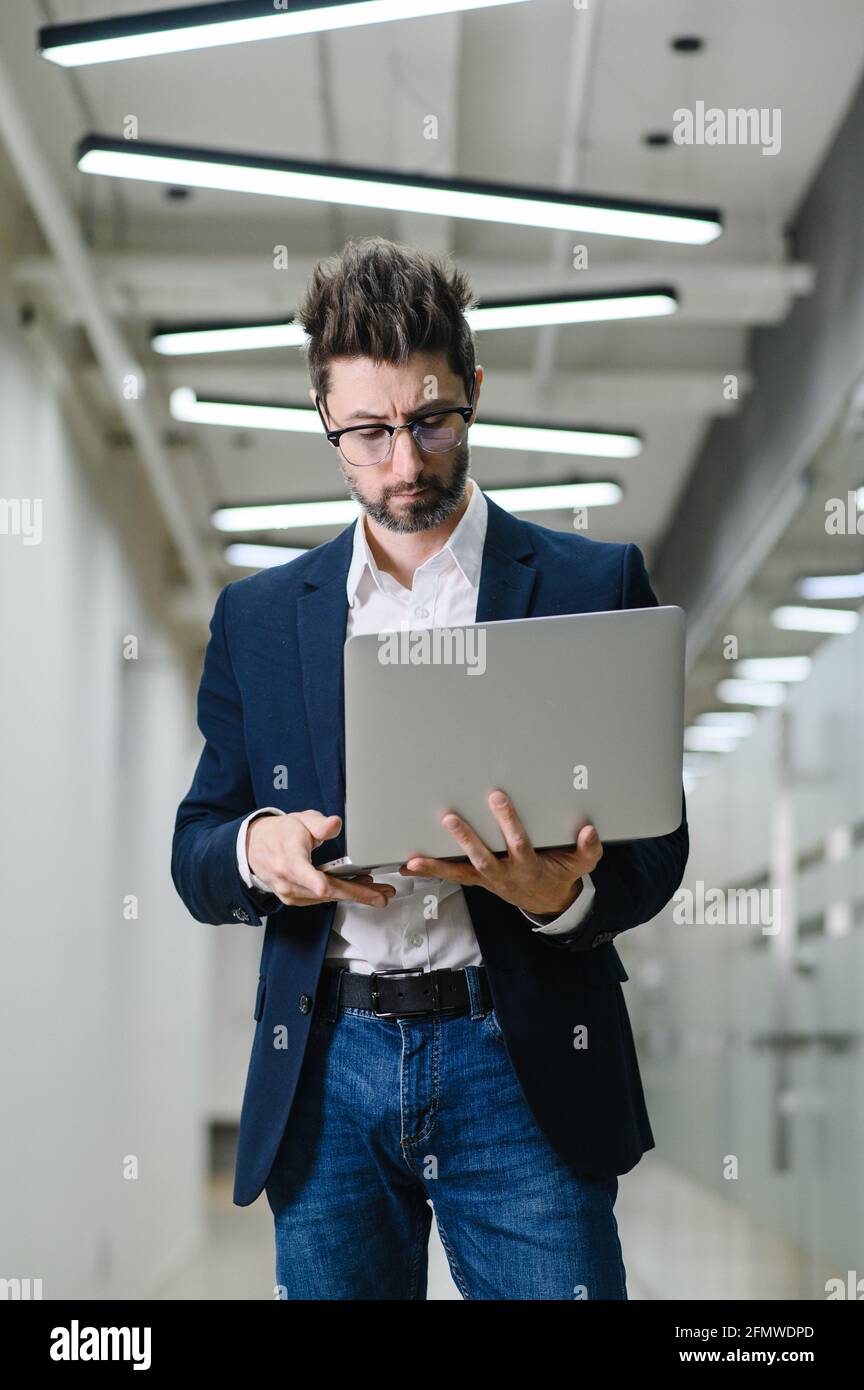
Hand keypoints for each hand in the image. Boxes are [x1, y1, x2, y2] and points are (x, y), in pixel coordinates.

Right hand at [247, 810, 395, 908]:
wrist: (255, 848)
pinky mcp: (294, 899)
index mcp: (289, 859)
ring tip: (377, 891)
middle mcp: (288, 881)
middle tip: (381, 896)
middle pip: (326, 891)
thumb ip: (320, 824)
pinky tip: (356, 888)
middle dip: (357, 894)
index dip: (315, 882)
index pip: (303, 873)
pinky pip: (321, 899)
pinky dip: (340, 894)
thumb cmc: (280, 833)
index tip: (324, 887)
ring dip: (353, 894)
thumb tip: (335, 824)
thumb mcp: (300, 820)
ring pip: (327, 897)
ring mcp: (291, 893)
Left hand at [398, 790, 602, 916]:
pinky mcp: (477, 880)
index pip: (518, 842)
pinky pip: (452, 876)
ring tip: (415, 857)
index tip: (496, 797)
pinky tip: (409, 865)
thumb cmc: (561, 874)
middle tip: (450, 817)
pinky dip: (431, 871)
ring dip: (439, 863)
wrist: (548, 901)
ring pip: (462, 870)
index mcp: (529, 866)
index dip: (508, 822)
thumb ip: (588, 848)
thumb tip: (589, 830)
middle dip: (467, 838)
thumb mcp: (581, 864)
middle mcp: (505, 874)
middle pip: (483, 857)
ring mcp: (488, 879)